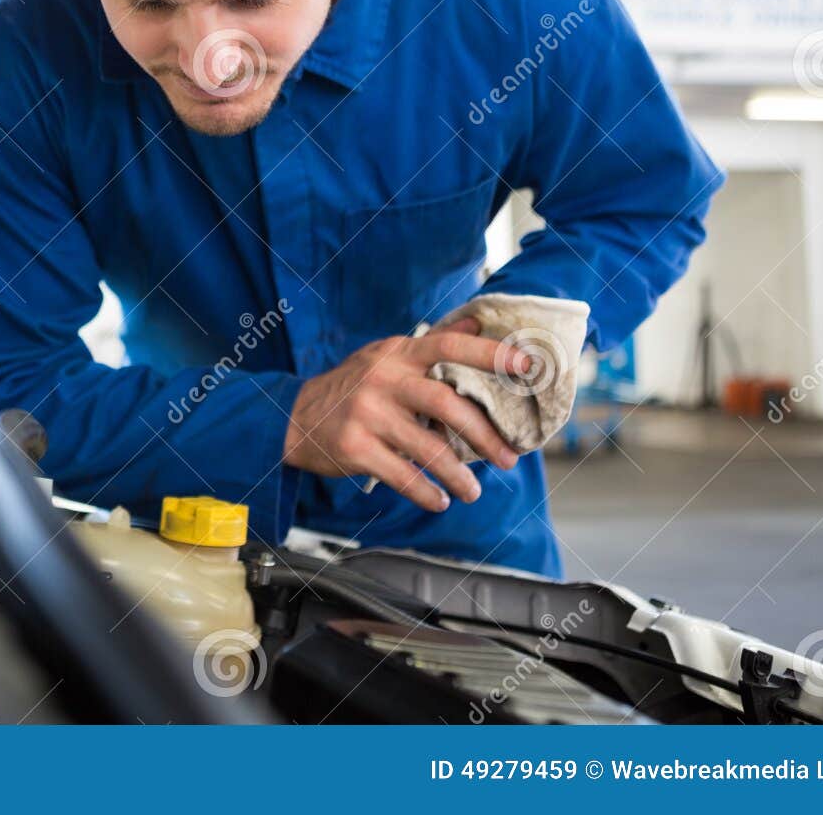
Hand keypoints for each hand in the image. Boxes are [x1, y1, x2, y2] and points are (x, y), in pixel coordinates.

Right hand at [284, 319, 526, 511]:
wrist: (295, 416)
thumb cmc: (353, 387)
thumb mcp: (387, 356)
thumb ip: (431, 344)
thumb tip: (477, 321)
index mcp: (397, 354)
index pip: (449, 345)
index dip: (490, 354)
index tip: (527, 367)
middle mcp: (383, 379)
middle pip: (446, 403)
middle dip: (484, 434)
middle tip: (508, 458)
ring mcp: (368, 413)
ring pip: (428, 448)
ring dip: (458, 475)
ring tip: (472, 491)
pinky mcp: (355, 447)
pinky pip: (402, 475)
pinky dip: (426, 493)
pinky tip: (439, 501)